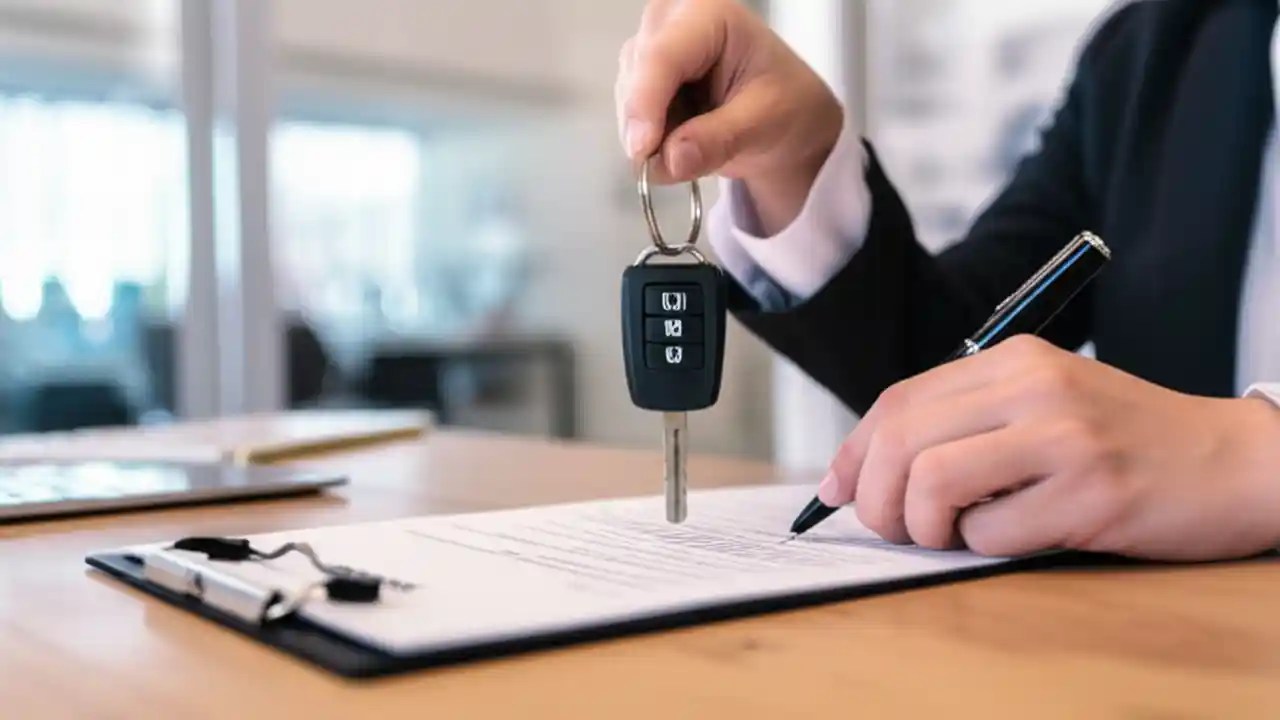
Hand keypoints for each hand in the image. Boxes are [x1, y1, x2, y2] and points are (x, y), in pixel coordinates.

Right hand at [616, 0, 842, 233]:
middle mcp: (671, 20)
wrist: (788, 117)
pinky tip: (687, 140)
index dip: (645, 104)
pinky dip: (652, 140)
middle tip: (679, 165)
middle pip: (635, 76)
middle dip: (649, 126)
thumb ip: (717, 141)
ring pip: (627, 100)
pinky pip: (630, 117)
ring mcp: (652, 47)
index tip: (642, 151)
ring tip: (701, 146)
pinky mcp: (643, 77)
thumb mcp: (764, 124)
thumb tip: (670, 161)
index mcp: (709, 15)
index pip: (661, 56)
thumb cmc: (786, 106)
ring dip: (653, 136)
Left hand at [818, 336, 1279, 560]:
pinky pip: (990, 533)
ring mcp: (1065, 437)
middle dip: (875, 497)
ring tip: (948, 535)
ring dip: (922, 526)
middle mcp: (1034, 386)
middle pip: (902, 439)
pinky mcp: (1091, 494)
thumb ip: (962, 423)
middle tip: (891, 528)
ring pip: (932, 482)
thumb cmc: (1123, 439)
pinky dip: (983, 548)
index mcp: (1013, 358)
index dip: (853, 452)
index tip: (835, 491)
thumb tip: (860, 473)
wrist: (1234, 461)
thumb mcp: (1042, 403)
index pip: (898, 401)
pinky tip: (1016, 536)